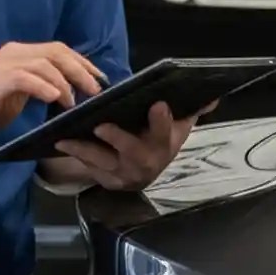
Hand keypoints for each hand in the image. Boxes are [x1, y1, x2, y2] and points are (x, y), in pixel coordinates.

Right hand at [0, 41, 104, 148]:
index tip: (99, 79)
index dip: (81, 62)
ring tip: (77, 101)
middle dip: (81, 69)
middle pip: (57, 52)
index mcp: (17, 55)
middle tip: (97, 89)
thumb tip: (62, 93)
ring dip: (67, 81)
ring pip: (46, 62)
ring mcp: (4, 64)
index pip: (57, 50)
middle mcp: (13, 53)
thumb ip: (34, 89)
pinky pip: (27, 77)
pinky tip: (57, 98)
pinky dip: (45, 86)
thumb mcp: (13, 97)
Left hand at [54, 99, 217, 190]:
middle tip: (101, 125)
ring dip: (85, 150)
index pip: (166, 131)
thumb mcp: (179, 125)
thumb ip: (194, 108)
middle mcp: (146, 161)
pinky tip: (61, 143)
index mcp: (165, 144)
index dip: (162, 120)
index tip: (158, 104)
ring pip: (104, 162)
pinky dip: (75, 156)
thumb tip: (214, 95)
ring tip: (66, 137)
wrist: (143, 170)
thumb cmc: (159, 139)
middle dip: (118, 138)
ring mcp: (124, 173)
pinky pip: (89, 168)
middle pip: (133, 152)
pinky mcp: (106, 179)